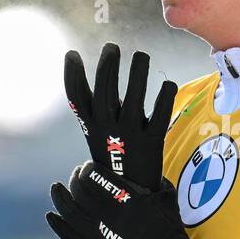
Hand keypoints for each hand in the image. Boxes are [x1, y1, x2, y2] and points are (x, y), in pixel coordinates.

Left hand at [47, 161, 214, 238]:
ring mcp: (100, 234)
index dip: (86, 169)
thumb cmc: (170, 229)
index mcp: (126, 198)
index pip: (94, 176)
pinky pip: (69, 236)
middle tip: (75, 175)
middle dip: (74, 179)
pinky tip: (51, 215)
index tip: (86, 166)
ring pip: (69, 212)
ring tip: (56, 189)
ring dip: (60, 197)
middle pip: (79, 191)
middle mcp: (109, 215)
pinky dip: (57, 225)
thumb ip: (153, 179)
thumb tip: (146, 166)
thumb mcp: (166, 196)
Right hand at [64, 44, 176, 191]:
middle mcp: (108, 130)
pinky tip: (167, 83)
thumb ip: (99, 105)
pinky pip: (160, 116)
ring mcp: (130, 136)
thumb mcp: (100, 131)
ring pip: (134, 100)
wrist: (130, 191)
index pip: (77, 98)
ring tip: (140, 56)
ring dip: (138, 74)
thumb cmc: (115, 153)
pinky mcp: (152, 143)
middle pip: (105, 93)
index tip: (72, 53)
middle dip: (108, 67)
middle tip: (112, 47)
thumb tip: (102, 70)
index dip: (72, 75)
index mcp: (92, 126)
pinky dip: (164, 99)